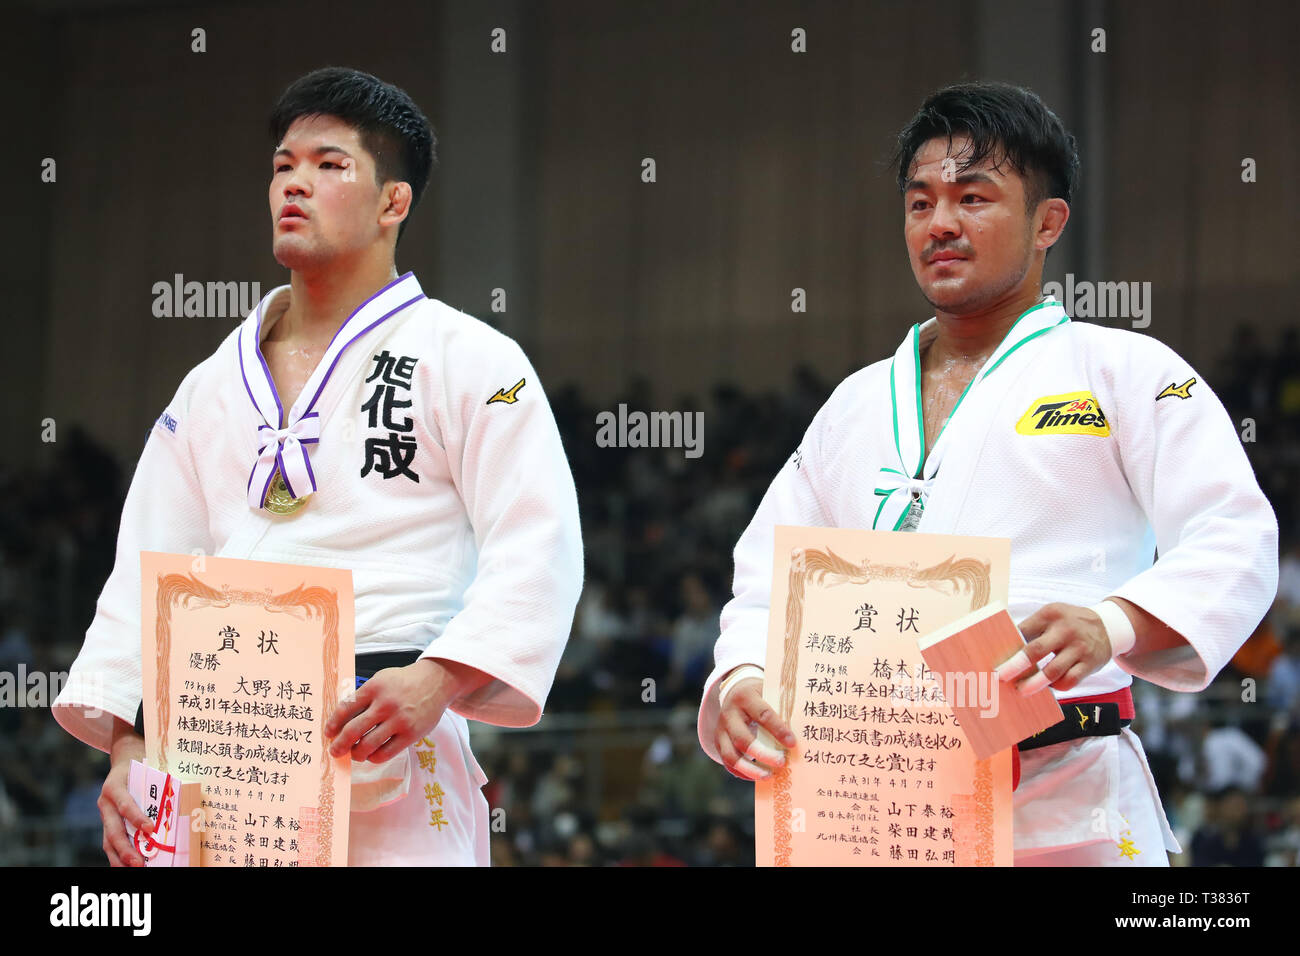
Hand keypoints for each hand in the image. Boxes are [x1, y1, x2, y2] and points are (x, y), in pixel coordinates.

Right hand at [98, 720, 152, 866]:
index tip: (150, 830)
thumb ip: (162, 781)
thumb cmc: (142, 765)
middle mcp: (106, 802)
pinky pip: (110, 843)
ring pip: (109, 841)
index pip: (125, 804)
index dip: (136, 818)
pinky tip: (129, 866)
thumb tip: (189, 791)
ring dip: (121, 857)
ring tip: (135, 868)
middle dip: (126, 848)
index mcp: (115, 786)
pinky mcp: (106, 823)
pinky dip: (119, 856)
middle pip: (113, 829)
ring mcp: (104, 815)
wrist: (124, 759)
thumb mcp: (150, 767)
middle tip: (139, 862)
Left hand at [324, 659, 472, 764]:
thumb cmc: (404, 682)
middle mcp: (386, 704)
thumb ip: (363, 696)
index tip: (329, 732)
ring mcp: (399, 720)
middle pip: (353, 730)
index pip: (345, 708)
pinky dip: (374, 757)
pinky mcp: (411, 734)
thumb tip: (341, 720)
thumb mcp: (381, 680)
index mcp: (374, 688)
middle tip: (335, 751)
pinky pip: (385, 753)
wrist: (436, 681)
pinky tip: (372, 754)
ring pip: (368, 746)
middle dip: (339, 744)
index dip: (333, 724)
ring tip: (355, 753)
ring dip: (356, 754)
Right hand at [714, 677, 796, 780]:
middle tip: (781, 762)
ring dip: (750, 769)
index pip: (763, 715)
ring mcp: (721, 729)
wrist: (734, 690)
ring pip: (731, 755)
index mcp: (745, 697)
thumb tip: (802, 731)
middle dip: (763, 754)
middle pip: (743, 739)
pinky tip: (757, 776)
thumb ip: (782, 708)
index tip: (792, 743)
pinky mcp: (718, 741)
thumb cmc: (760, 694)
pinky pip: (727, 762)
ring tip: (769, 776)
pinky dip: (742, 772)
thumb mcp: (770, 692)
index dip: (778, 730)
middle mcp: (729, 714)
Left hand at [999, 603, 1112, 694]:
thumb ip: (1033, 629)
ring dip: (1034, 684)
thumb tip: (1006, 651)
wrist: (1109, 626)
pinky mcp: (1089, 664)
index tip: (993, 660)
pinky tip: (1048, 687)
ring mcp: (1079, 648)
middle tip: (1001, 677)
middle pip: (1035, 650)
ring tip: (1022, 690)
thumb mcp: (1052, 616)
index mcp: (1050, 614)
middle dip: (1015, 666)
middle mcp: (1065, 630)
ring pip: (1053, 671)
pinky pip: (1070, 680)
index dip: (1007, 647)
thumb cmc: (1069, 623)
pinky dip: (1056, 686)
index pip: (1023, 631)